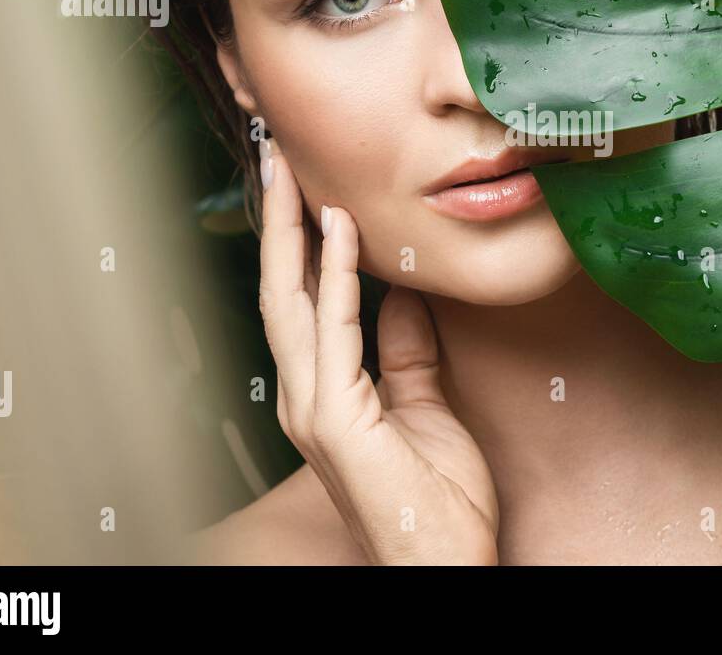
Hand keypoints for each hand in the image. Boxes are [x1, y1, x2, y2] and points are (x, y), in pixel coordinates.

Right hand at [257, 140, 498, 564]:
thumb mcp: (426, 405)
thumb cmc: (438, 499)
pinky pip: (335, 329)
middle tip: (278, 159)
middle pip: (281, 291)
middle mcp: (304, 396)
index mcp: (323, 392)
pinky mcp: (335, 419)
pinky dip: (335, 275)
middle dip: (279, 223)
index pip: (302, 302)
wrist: (443, 562)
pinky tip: (339, 230)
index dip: (298, 244)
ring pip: (292, 301)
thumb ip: (407, 351)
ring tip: (294, 174)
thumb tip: (403, 295)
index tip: (304, 189)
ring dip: (294, 232)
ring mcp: (313, 408)